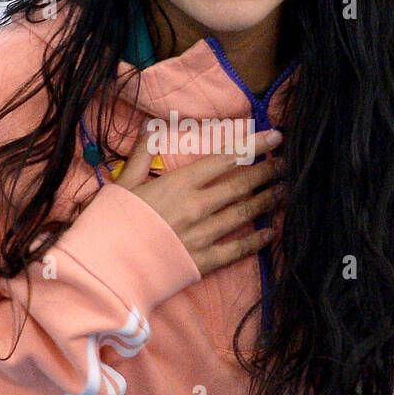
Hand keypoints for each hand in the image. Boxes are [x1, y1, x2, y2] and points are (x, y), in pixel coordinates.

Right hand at [111, 126, 286, 277]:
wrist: (106, 266)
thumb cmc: (112, 222)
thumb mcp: (124, 182)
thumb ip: (142, 153)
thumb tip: (151, 128)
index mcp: (180, 183)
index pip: (226, 158)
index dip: (254, 145)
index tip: (276, 136)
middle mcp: (198, 206)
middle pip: (242, 184)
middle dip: (267, 172)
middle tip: (287, 164)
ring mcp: (203, 235)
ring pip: (245, 213)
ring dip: (267, 201)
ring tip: (284, 191)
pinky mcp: (204, 261)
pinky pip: (238, 249)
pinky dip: (257, 241)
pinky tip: (271, 233)